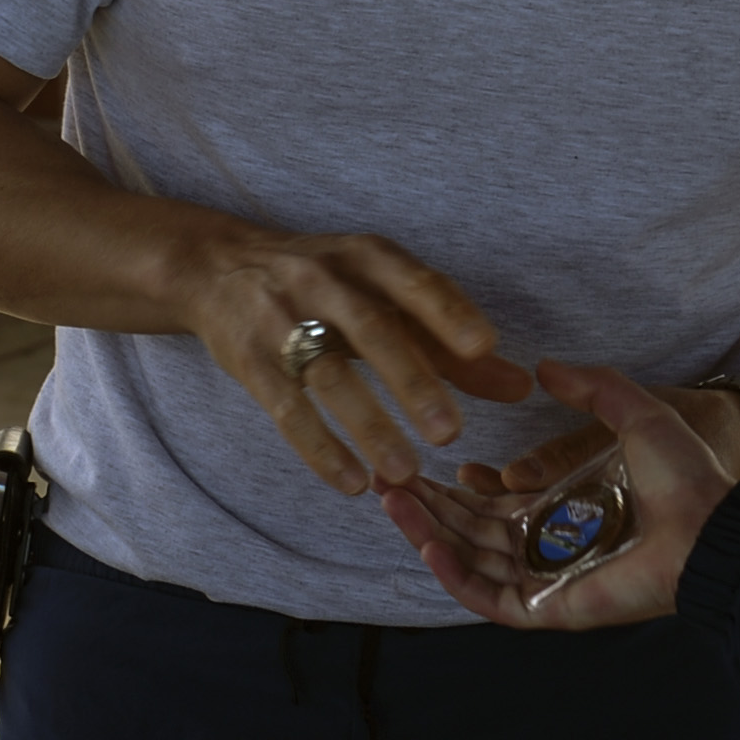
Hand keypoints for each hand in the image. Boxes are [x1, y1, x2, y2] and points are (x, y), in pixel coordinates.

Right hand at [181, 229, 529, 493]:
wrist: (219, 268)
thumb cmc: (325, 285)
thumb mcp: (384, 296)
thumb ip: (449, 344)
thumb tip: (520, 386)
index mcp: (366, 257)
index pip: (413, 281)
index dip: (447, 311)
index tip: (485, 345)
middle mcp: (324, 281)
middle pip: (371, 329)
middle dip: (410, 380)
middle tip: (450, 431)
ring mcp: (281, 319)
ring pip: (328, 374)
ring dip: (367, 425)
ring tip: (405, 472)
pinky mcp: (250, 360)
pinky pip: (286, 408)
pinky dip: (319, 448)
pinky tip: (351, 482)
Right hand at [380, 360, 739, 630]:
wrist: (713, 525)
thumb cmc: (686, 476)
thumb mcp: (635, 413)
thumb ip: (593, 387)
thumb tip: (544, 367)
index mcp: (561, 510)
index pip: (490, 504)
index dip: (452, 486)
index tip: (420, 461)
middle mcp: (547, 546)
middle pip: (468, 530)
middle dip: (424, 506)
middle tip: (383, 479)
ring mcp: (545, 579)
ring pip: (468, 561)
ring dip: (426, 533)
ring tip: (392, 502)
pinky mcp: (549, 607)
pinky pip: (490, 597)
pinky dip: (455, 577)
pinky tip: (428, 545)